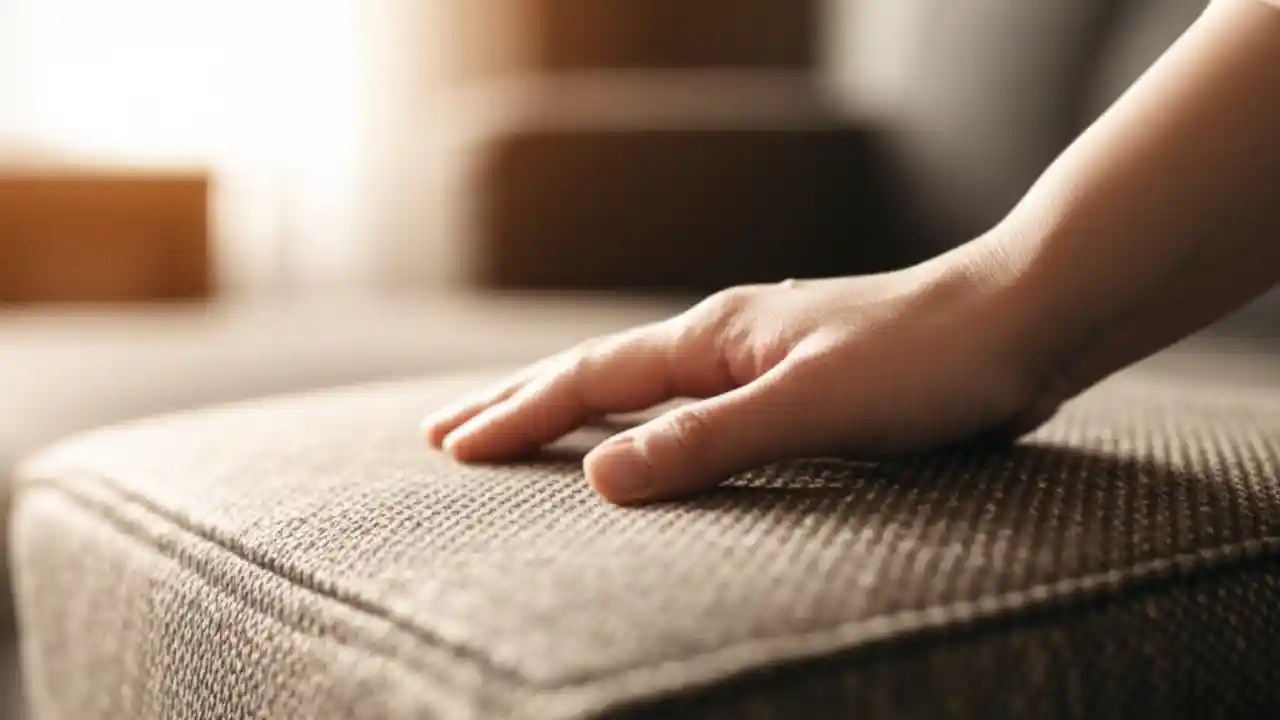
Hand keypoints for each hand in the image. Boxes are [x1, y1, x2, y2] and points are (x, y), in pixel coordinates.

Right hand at [423, 256, 1051, 504]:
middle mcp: (723, 341)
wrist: (1018, 320)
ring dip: (569, 410)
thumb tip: (599, 479)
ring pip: (638, 386)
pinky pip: (685, 404)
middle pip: (595, 374)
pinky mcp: (791, 382)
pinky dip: (636, 420)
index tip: (449, 447)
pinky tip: (644, 434)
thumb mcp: (810, 406)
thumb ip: (708, 441)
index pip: (590, 382)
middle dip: (517, 405)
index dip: (517, 417)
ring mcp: (755, 358)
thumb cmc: (925, 359)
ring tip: (518, 427)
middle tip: (444, 432)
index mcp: (714, 340)